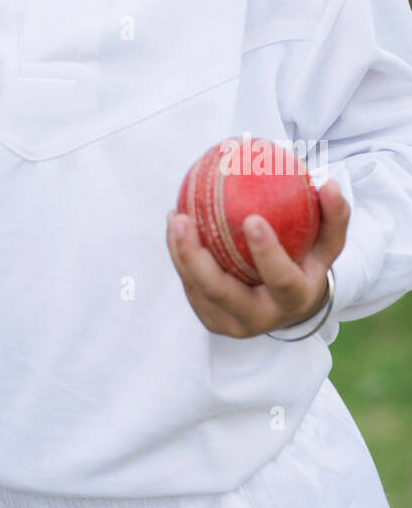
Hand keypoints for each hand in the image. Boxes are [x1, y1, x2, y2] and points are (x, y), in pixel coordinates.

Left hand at [166, 179, 348, 336]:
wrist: (288, 305)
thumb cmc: (307, 263)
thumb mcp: (327, 245)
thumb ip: (333, 217)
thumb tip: (331, 184)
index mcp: (294, 300)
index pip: (281, 280)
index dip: (267, 253)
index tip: (252, 218)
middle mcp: (261, 318)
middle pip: (222, 292)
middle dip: (197, 258)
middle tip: (186, 218)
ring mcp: (231, 323)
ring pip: (197, 288)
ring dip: (181, 252)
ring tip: (175, 215)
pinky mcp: (211, 319)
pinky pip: (190, 284)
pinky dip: (180, 254)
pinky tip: (175, 221)